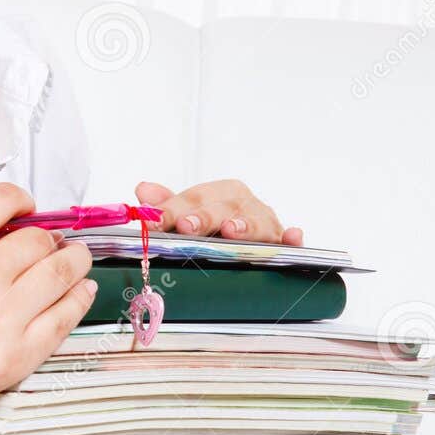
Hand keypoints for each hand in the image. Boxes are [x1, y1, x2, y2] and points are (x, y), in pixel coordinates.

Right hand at [0, 181, 95, 434]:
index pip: (4, 200)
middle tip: (53, 241)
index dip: (21, 201)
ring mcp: (2, 316)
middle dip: (48, 235)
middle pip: (39, 238)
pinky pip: (64, 317)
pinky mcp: (15, 355)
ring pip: (62, 272)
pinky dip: (78, 299)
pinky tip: (81, 290)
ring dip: (74, 260)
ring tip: (77, 258)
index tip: (25, 209)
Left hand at [135, 178, 303, 244]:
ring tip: (231, 231)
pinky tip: (291, 237)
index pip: (192, 199)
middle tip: (186, 226)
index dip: (170, 209)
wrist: (249, 232)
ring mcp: (265, 222)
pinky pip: (289, 240)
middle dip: (203, 218)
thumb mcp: (192, 212)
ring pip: (256, 222)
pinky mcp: (282, 242)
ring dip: (244, 225)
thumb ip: (169, 205)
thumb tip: (143, 191)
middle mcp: (243, 204)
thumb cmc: (218, 222)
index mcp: (220, 193)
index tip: (152, 220)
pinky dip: (291, 238)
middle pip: (222, 208)